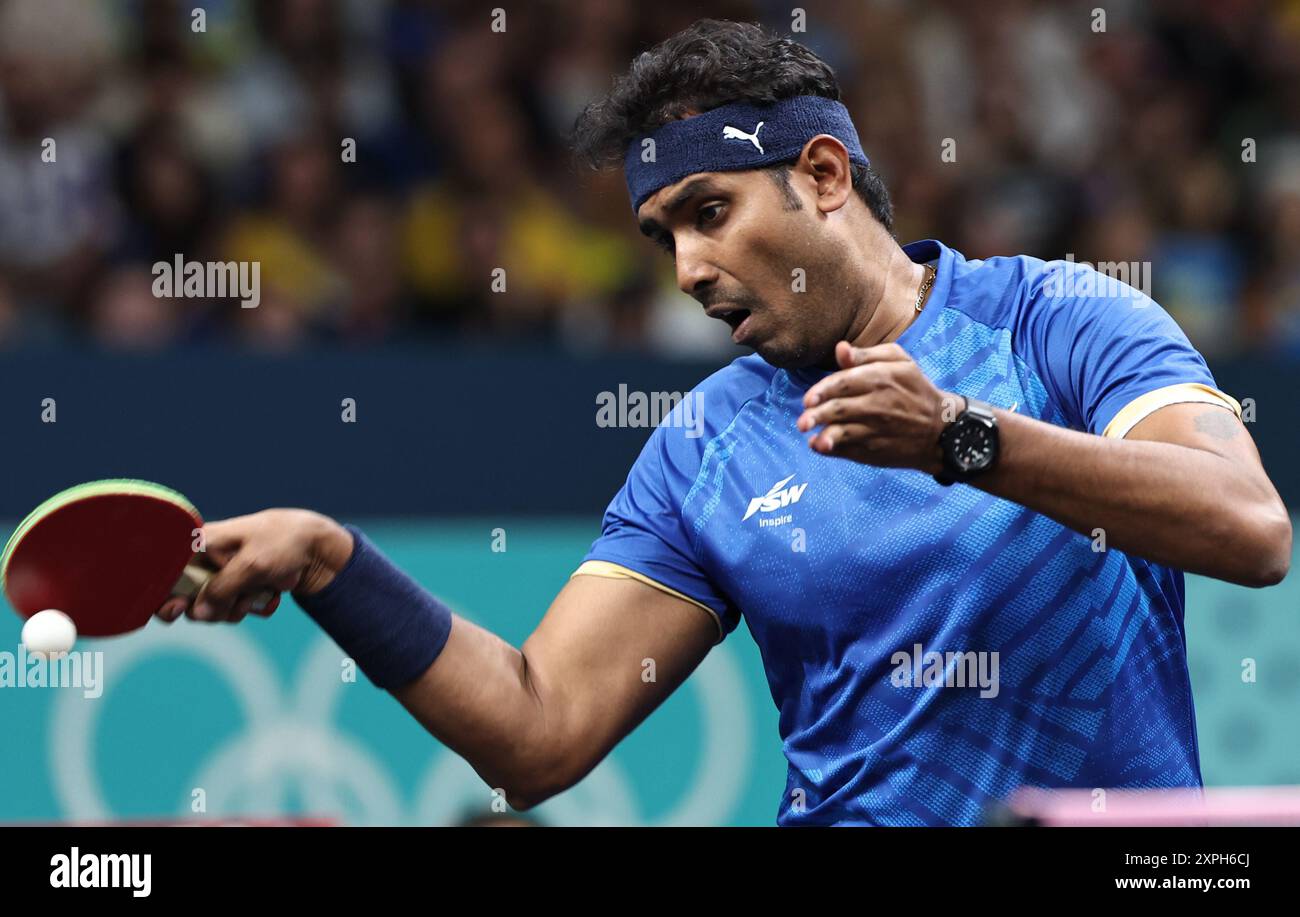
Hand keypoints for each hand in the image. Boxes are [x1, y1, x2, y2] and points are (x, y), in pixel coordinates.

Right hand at [154, 509, 354, 624]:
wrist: (317, 547)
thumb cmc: (282, 543)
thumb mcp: (252, 564)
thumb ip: (222, 588)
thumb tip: (196, 613)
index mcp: (200, 543)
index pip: (165, 571)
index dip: (163, 593)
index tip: (176, 608)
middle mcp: (205, 560)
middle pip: (185, 598)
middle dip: (208, 608)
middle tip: (225, 606)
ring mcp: (222, 576)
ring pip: (210, 609)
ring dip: (234, 608)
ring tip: (257, 591)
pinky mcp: (237, 589)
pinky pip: (231, 610)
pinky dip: (248, 608)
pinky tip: (267, 595)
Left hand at [796, 341, 964, 472]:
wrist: (940, 428)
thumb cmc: (914, 389)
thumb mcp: (899, 362)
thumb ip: (866, 354)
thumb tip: (840, 349)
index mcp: (881, 378)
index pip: (844, 383)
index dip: (822, 391)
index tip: (808, 400)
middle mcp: (878, 405)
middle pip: (839, 409)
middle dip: (817, 415)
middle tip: (802, 421)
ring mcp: (877, 430)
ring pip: (844, 433)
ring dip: (824, 436)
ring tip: (810, 437)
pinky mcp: (876, 451)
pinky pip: (849, 451)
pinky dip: (832, 450)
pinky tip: (820, 446)